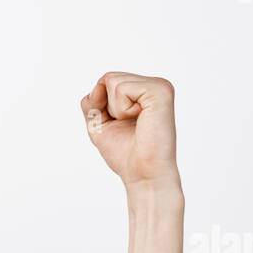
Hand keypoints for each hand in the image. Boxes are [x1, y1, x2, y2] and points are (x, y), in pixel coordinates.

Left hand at [81, 72, 178, 190]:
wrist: (142, 174)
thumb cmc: (125, 154)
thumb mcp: (99, 125)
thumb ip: (92, 102)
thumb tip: (98, 85)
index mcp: (143, 91)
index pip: (107, 81)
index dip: (100, 104)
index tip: (117, 124)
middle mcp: (153, 85)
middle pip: (108, 78)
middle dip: (107, 107)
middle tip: (127, 126)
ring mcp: (159, 86)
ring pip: (112, 81)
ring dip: (115, 109)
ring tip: (135, 123)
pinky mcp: (160, 91)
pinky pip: (121, 88)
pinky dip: (122, 109)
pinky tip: (140, 120)